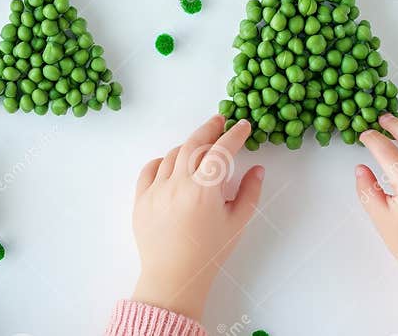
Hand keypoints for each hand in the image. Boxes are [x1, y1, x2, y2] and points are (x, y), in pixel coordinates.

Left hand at [130, 115, 263, 320]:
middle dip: (209, 128)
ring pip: (172, 155)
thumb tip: (257, 168)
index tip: (242, 126)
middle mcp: (178, 185)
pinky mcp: (140, 200)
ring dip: (189, 146)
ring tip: (200, 148)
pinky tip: (171, 164)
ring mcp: (156, 191)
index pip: (221, 151)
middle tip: (220, 121)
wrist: (173, 277)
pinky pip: (149, 170)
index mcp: (204, 190)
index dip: (234, 135)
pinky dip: (162, 161)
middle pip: (193, 144)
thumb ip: (249, 192)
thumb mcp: (237, 223)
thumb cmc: (209, 253)